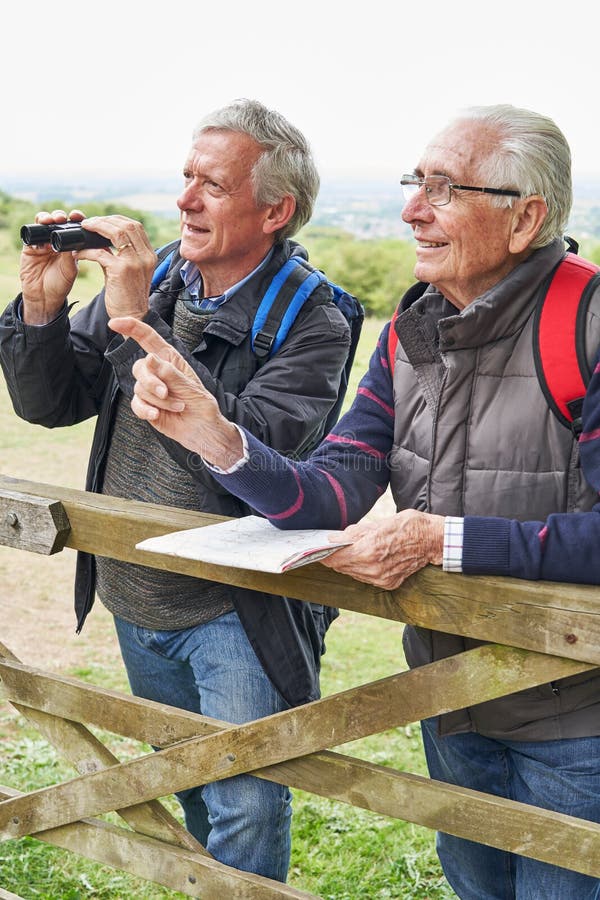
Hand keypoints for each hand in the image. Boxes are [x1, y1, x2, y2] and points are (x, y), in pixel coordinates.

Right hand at [20, 209, 84, 324]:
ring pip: (43, 224)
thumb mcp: (70, 270)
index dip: (76, 219)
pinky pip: (31, 235)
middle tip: (62, 218)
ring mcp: (42, 243)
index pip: (73, 227)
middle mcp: (56, 241)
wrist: (44, 297)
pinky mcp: (30, 247)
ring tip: (50, 221)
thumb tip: (72, 240)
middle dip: (59, 216)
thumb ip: (70, 255)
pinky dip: (35, 231)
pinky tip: (40, 234)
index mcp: (70, 244)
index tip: (79, 217)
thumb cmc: (60, 284)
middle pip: (57, 222)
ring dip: (46, 218)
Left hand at [76, 215, 156, 318]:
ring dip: (97, 228)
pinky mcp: (121, 271)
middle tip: (89, 223)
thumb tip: (101, 238)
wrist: (131, 317)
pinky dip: (86, 250)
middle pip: (126, 225)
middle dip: (105, 221)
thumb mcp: (129, 271)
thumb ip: (120, 254)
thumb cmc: (127, 295)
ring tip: (83, 230)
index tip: (101, 221)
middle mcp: (145, 256)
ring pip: (116, 233)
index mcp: (149, 255)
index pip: (135, 226)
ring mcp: (135, 263)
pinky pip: (100, 252)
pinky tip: (78, 253)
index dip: (116, 220)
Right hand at [108, 316, 243, 466]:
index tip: (114, 323)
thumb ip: (170, 373)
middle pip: (139, 367)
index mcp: (169, 359)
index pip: (147, 338)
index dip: (131, 328)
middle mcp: (157, 372)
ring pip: (139, 388)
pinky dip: (146, 410)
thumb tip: (149, 359)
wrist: (202, 429)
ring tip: (178, 406)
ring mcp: (150, 389)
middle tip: (166, 392)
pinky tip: (157, 414)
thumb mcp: (190, 387)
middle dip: (151, 381)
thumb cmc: (201, 404)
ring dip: (160, 400)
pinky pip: (136, 404)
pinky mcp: (145, 406)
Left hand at [321, 509, 444, 588]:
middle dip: (334, 558)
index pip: (335, 557)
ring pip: (353, 573)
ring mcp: (382, 579)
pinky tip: (363, 558)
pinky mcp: (389, 584)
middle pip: (342, 567)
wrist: (433, 540)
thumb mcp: (378, 523)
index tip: (316, 548)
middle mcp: (373, 570)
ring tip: (344, 552)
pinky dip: (360, 569)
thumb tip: (334, 538)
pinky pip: (366, 578)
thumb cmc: (408, 525)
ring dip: (346, 564)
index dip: (324, 553)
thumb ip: (354, 533)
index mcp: (369, 551)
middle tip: (328, 548)